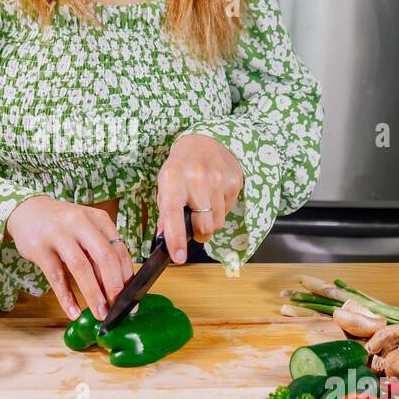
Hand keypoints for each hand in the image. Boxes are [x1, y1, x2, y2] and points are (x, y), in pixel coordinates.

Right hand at [5, 195, 134, 320]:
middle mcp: (80, 223)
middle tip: (117, 310)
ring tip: (99, 314)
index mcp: (98, 218)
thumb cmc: (62, 225)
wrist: (26, 210)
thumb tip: (116, 287)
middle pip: (104, 258)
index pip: (119, 250)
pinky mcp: (40, 248)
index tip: (130, 298)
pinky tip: (73, 312)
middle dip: (113, 287)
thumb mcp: (86, 229)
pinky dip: (66, 297)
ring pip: (81, 267)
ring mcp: (59, 234)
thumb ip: (99, 251)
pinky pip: (56, 277)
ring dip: (93, 295)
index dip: (126, 277)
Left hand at [156, 133, 242, 263]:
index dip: (175, 238)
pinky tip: (214, 195)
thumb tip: (165, 237)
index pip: (173, 214)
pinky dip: (220, 209)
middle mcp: (196, 179)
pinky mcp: (234, 181)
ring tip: (204, 206)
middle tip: (194, 226)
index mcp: (172, 179)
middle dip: (198, 234)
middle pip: (202, 226)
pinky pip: (228, 210)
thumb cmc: (181, 167)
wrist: (205, 141)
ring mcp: (217, 179)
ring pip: (217, 222)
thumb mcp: (166, 185)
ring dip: (209, 222)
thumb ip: (165, 212)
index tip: (178, 257)